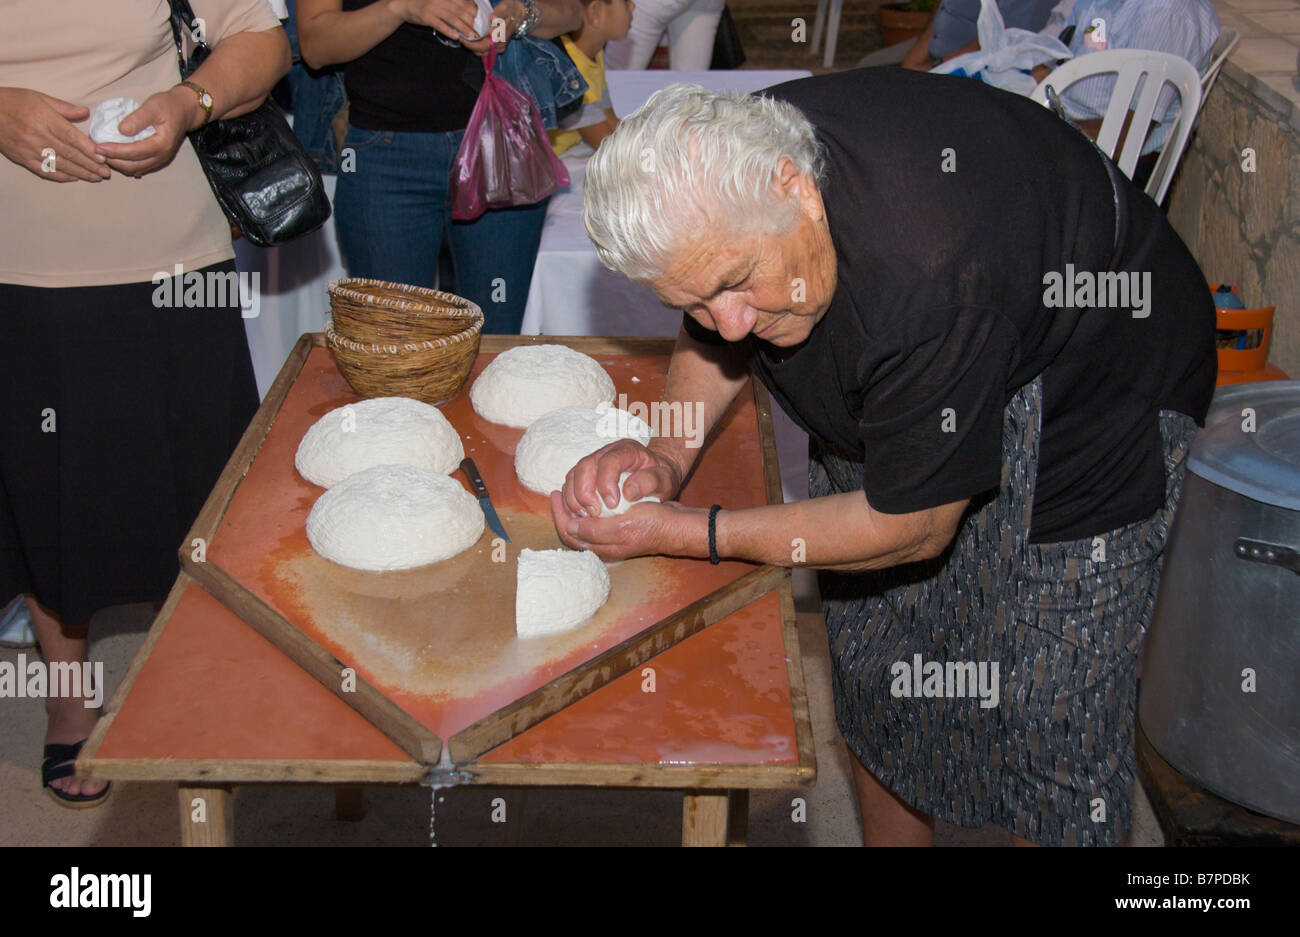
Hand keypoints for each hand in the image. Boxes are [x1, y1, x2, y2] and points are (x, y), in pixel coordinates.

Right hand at [0, 87, 107, 181]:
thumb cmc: (14, 101)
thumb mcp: (39, 97)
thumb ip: (64, 107)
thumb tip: (86, 112)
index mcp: (44, 119)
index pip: (71, 137)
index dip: (88, 149)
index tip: (103, 157)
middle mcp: (38, 136)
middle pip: (69, 154)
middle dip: (90, 165)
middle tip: (106, 172)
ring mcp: (29, 149)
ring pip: (60, 165)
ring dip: (80, 173)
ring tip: (96, 177)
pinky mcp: (22, 159)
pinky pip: (45, 171)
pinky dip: (61, 176)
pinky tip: (74, 178)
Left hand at [93, 87, 194, 177]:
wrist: (184, 111)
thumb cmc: (167, 106)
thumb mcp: (152, 106)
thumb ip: (137, 119)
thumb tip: (120, 130)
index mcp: (162, 144)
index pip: (135, 152)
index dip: (115, 151)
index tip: (98, 146)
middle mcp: (162, 156)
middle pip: (133, 165)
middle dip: (112, 160)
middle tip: (94, 151)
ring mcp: (160, 160)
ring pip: (134, 169)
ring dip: (117, 164)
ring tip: (102, 154)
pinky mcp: (157, 159)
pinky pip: (138, 167)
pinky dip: (124, 164)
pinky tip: (113, 156)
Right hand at [389, 0, 479, 41]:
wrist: (404, 4)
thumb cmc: (425, 1)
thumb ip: (451, 1)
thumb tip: (469, 5)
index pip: (463, 1)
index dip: (473, 9)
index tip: (479, 17)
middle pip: (460, 10)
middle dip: (471, 21)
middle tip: (479, 29)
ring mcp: (433, 8)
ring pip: (452, 19)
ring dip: (463, 28)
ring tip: (472, 35)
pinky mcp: (426, 17)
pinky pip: (440, 25)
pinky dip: (449, 31)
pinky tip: (457, 36)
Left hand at [551, 494, 704, 560]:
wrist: (677, 525)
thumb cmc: (653, 525)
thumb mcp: (623, 526)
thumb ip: (595, 530)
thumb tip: (571, 526)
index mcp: (602, 548)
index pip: (570, 533)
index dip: (560, 514)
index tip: (556, 494)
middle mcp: (604, 545)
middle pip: (573, 531)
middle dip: (564, 512)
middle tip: (558, 492)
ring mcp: (612, 538)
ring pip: (583, 525)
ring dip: (574, 509)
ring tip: (570, 492)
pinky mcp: (620, 529)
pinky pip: (595, 521)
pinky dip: (588, 508)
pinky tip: (590, 496)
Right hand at [559, 439, 685, 519]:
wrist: (656, 472)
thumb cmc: (661, 476)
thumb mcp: (666, 479)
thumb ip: (652, 482)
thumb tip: (629, 492)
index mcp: (627, 450)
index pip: (609, 461)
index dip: (606, 483)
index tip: (612, 504)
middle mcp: (606, 452)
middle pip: (584, 466)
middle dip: (584, 492)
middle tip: (594, 513)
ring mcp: (593, 462)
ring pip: (573, 475)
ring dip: (574, 498)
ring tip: (585, 516)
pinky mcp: (585, 474)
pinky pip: (570, 485)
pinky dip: (570, 500)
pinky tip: (579, 515)